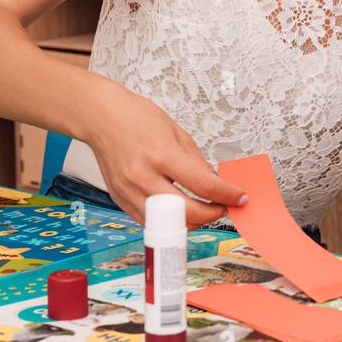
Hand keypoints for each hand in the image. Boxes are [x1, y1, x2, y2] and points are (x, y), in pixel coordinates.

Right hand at [84, 80, 246, 226]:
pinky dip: (169, 219)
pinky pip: (150, 221)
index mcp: (161, 155)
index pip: (204, 185)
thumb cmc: (136, 118)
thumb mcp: (177, 132)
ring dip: (192, 221)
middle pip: (187, 212)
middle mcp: (143, 177)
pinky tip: (178, 209)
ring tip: (203, 209)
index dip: (227, 195)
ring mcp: (130, 192)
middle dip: (212, 214)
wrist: (101, 118)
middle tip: (223, 206)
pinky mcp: (121, 200)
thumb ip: (197, 161)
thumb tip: (215, 183)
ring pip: (169, 223)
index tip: (239, 197)